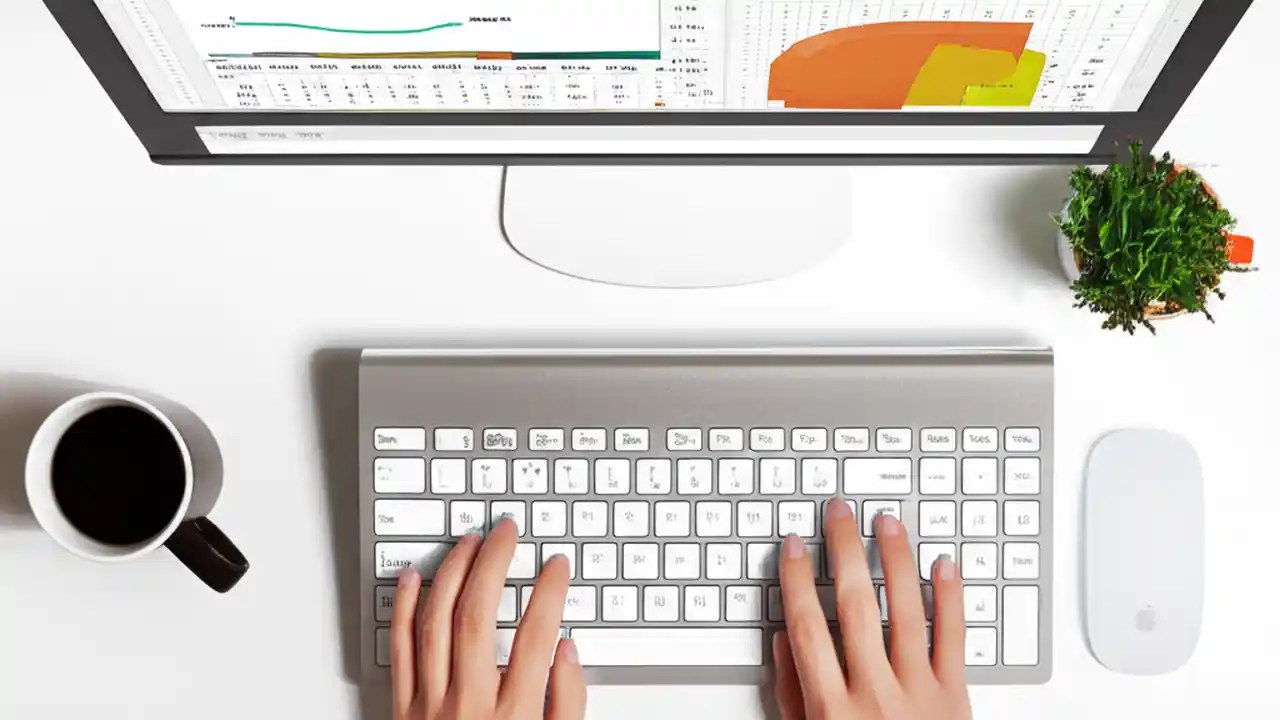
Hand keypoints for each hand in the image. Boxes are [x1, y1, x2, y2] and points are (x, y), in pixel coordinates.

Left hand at [390, 519, 586, 719]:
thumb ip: (567, 703)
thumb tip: (568, 652)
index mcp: (513, 716)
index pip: (536, 637)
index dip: (550, 593)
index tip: (556, 567)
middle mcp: (468, 704)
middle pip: (477, 616)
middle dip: (493, 564)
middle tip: (505, 534)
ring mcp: (430, 705)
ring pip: (436, 623)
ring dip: (452, 574)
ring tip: (469, 544)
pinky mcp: (402, 710)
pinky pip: (399, 650)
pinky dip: (403, 609)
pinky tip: (412, 578)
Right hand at [773, 502, 971, 719]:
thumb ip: (793, 695)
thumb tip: (784, 638)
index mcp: (832, 709)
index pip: (806, 627)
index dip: (797, 580)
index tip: (794, 545)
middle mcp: (874, 696)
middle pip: (854, 607)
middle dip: (844, 551)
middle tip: (839, 512)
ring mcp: (919, 695)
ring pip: (906, 612)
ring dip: (896, 560)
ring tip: (888, 523)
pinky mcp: (957, 698)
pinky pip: (955, 639)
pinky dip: (951, 598)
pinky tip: (944, 565)